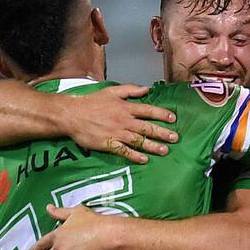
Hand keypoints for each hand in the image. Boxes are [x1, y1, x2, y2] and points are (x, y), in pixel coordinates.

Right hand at [63, 84, 177, 163]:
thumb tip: (146, 89)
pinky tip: (144, 160)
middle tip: (175, 138)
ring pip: (139, 140)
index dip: (162, 114)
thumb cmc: (92, 102)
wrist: (73, 115)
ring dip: (153, 146)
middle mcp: (124, 121)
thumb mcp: (112, 91)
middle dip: (163, 133)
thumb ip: (130, 90)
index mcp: (125, 107)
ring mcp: (117, 133)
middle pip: (147, 127)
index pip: (148, 110)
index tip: (173, 119)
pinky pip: (124, 151)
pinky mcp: (109, 144)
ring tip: (165, 150)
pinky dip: (135, 155)